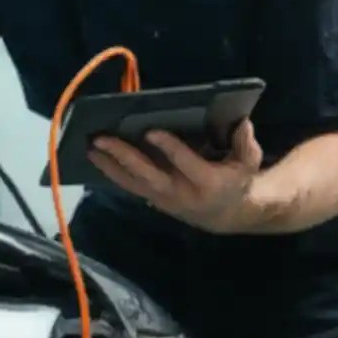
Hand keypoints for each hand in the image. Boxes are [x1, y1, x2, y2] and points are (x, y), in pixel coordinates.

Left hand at [88, 119, 263, 232]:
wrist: (225, 215)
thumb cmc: (235, 180)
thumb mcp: (248, 163)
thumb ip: (245, 144)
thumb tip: (242, 122)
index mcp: (207, 182)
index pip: (186, 164)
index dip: (170, 148)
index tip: (151, 131)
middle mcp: (181, 193)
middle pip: (148, 174)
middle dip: (124, 156)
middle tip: (102, 138)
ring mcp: (163, 198)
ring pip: (132, 182)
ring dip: (108, 165)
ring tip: (89, 147)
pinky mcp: (152, 199)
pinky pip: (128, 187)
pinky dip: (111, 173)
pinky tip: (95, 158)